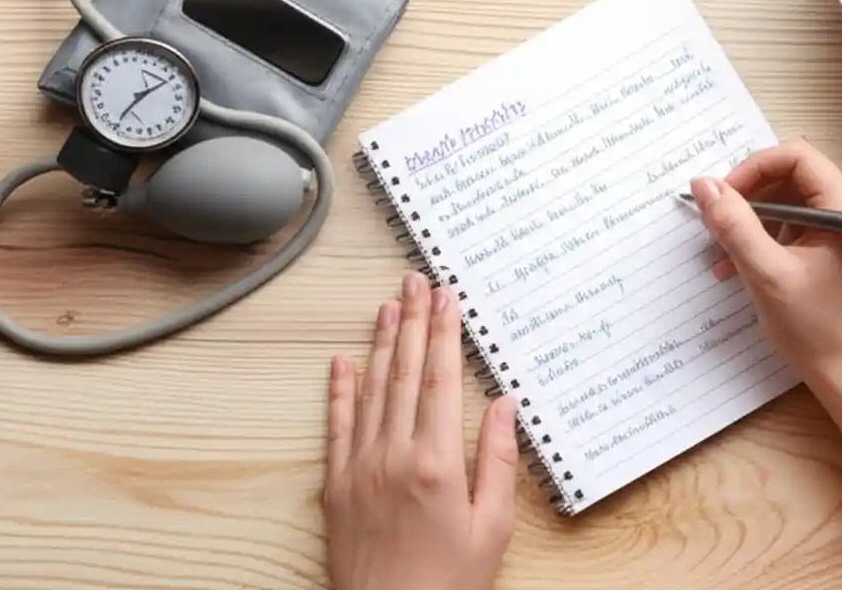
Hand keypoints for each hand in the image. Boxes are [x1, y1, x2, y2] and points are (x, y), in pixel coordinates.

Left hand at [324, 271, 518, 589]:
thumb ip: (498, 462)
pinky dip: (339, 390)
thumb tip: (505, 407)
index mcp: (437, 461)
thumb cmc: (448, 584)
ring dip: (379, 344)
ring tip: (387, 306)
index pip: (440, 380)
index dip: (443, 333)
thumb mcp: (493, 528)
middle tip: (414, 281)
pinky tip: (342, 362)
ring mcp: (359, 468)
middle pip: (404, 373)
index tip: (445, 298)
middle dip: (411, 322)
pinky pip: (337, 426)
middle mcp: (393, 455)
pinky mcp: (336, 487)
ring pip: (370, 391)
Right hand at [690, 140, 841, 394]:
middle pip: (792, 177)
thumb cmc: (816, 329)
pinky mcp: (838, 249)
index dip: (754, 168)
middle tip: (718, 225)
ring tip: (723, 255)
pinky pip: (796, 227)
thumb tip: (703, 184)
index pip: (797, 157)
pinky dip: (766, 240)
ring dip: (752, 222)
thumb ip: (734, 225)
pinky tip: (740, 266)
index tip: (723, 197)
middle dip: (749, 198)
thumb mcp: (766, 273)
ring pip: (790, 203)